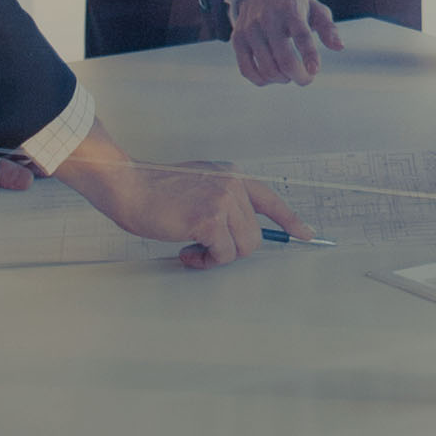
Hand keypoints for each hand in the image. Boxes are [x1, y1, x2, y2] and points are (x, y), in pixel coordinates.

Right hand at [51, 126, 304, 267]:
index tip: (306, 234)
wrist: (129, 187)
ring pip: (243, 247)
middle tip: (201, 248)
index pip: (269, 198)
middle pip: (255, 235)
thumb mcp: (197, 184)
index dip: (289, 220)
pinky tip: (186, 251)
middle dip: (231, 249)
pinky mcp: (211, 220)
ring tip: (192, 249)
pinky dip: (206, 261)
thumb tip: (234, 233)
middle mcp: (233, 184)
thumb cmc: (154, 190)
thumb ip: (219, 200)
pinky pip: (224, 255)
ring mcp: (224, 200)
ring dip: (218, 257)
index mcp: (231, 174)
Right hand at [227, 0, 341, 87]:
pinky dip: (262, 80)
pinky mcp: (238, 39)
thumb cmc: (294, 4)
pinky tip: (272, 76)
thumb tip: (340, 47)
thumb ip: (328, 28)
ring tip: (289, 74)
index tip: (315, 71)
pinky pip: (247, 70)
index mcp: (291, 9)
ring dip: (283, 78)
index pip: (301, 35)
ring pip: (267, 68)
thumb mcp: (315, 9)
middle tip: (308, 78)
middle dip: (300, 76)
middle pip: (284, 59)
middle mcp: (268, 18)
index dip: (309, 55)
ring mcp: (250, 29)